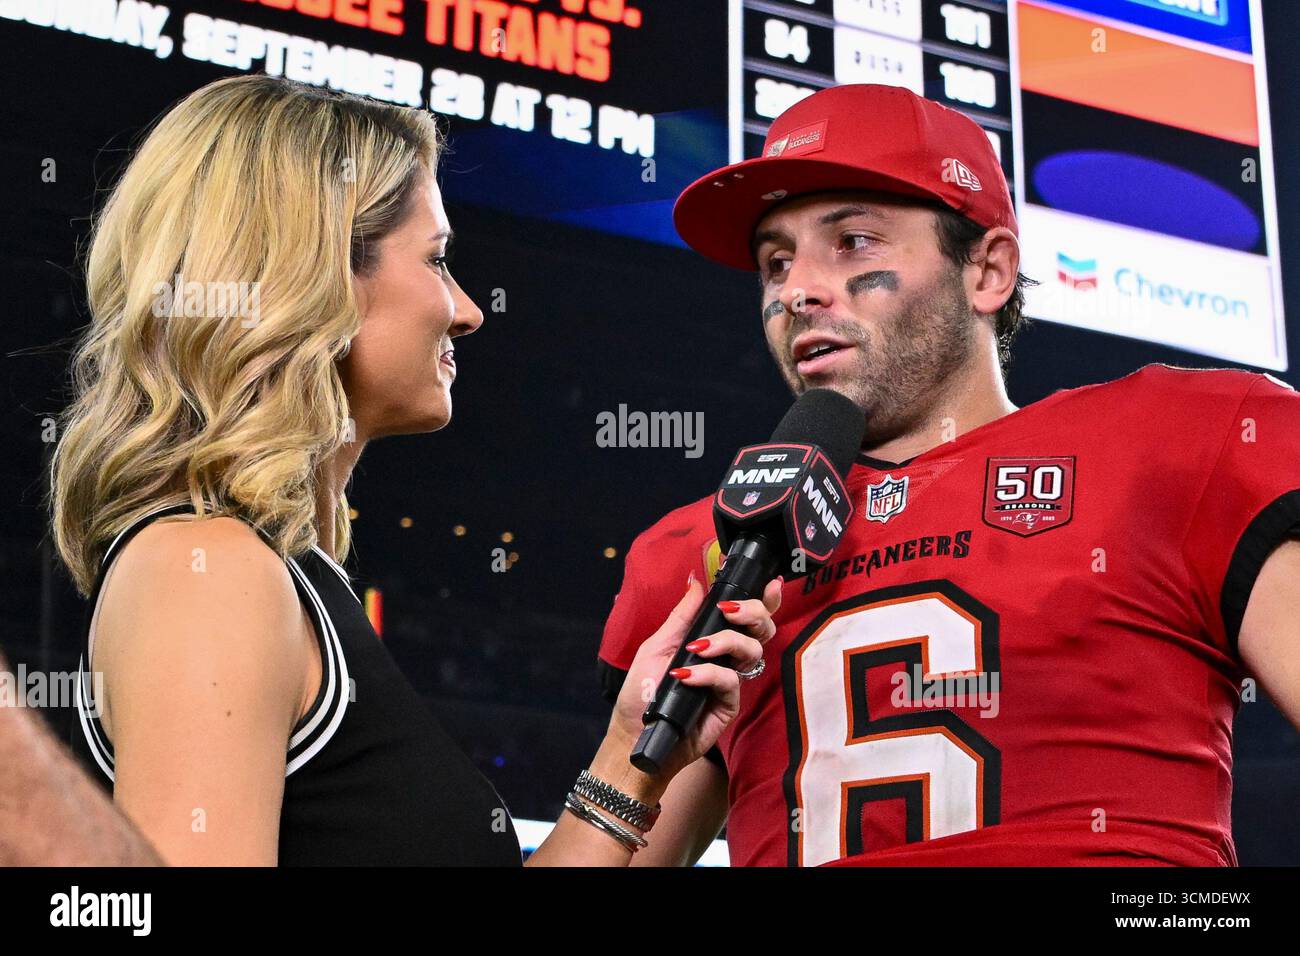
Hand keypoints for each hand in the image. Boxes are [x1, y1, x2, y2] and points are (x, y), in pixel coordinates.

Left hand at [608, 574, 782, 781]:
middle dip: (754, 613)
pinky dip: (709, 674)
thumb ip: (681, 617)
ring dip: (728, 641)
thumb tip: (696, 582)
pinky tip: (686, 676)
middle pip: (760, 630)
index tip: (770, 584)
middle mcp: (725, 659)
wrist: (635, 733)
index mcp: (710, 640)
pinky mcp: (728, 705)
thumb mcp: (656, 646)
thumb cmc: (642, 692)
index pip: (744, 618)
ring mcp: (728, 682)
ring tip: (699, 647)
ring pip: (752, 652)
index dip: (763, 601)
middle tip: (731, 611)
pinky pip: (731, 681)